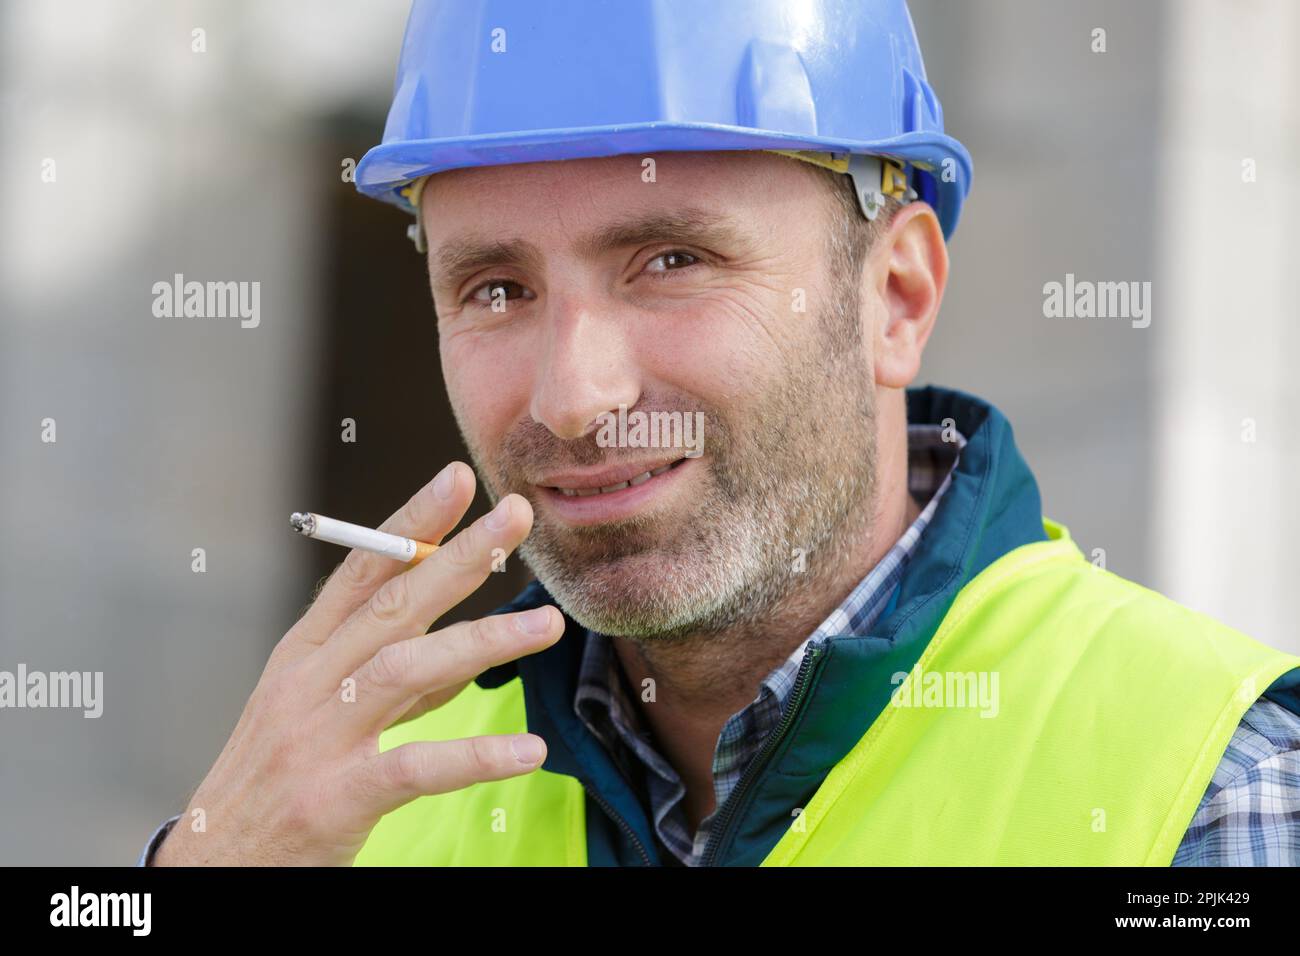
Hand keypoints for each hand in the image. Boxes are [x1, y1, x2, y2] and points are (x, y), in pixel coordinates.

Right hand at [152, 462, 559, 865]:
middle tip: (515, 518)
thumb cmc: (278, 778)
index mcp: (304, 654)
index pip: (362, 571)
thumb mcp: (320, 710)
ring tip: (549, 625)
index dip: (411, 522)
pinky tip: (527, 750)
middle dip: (459, 556)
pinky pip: (413, 767)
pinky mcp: (335, 798)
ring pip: (406, 671)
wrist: (218, 863)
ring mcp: (318, 739)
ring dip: (483, 642)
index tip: (459, 480)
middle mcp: (308, 684)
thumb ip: (392, 676)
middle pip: (392, 605)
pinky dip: (473, 756)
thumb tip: (466, 644)